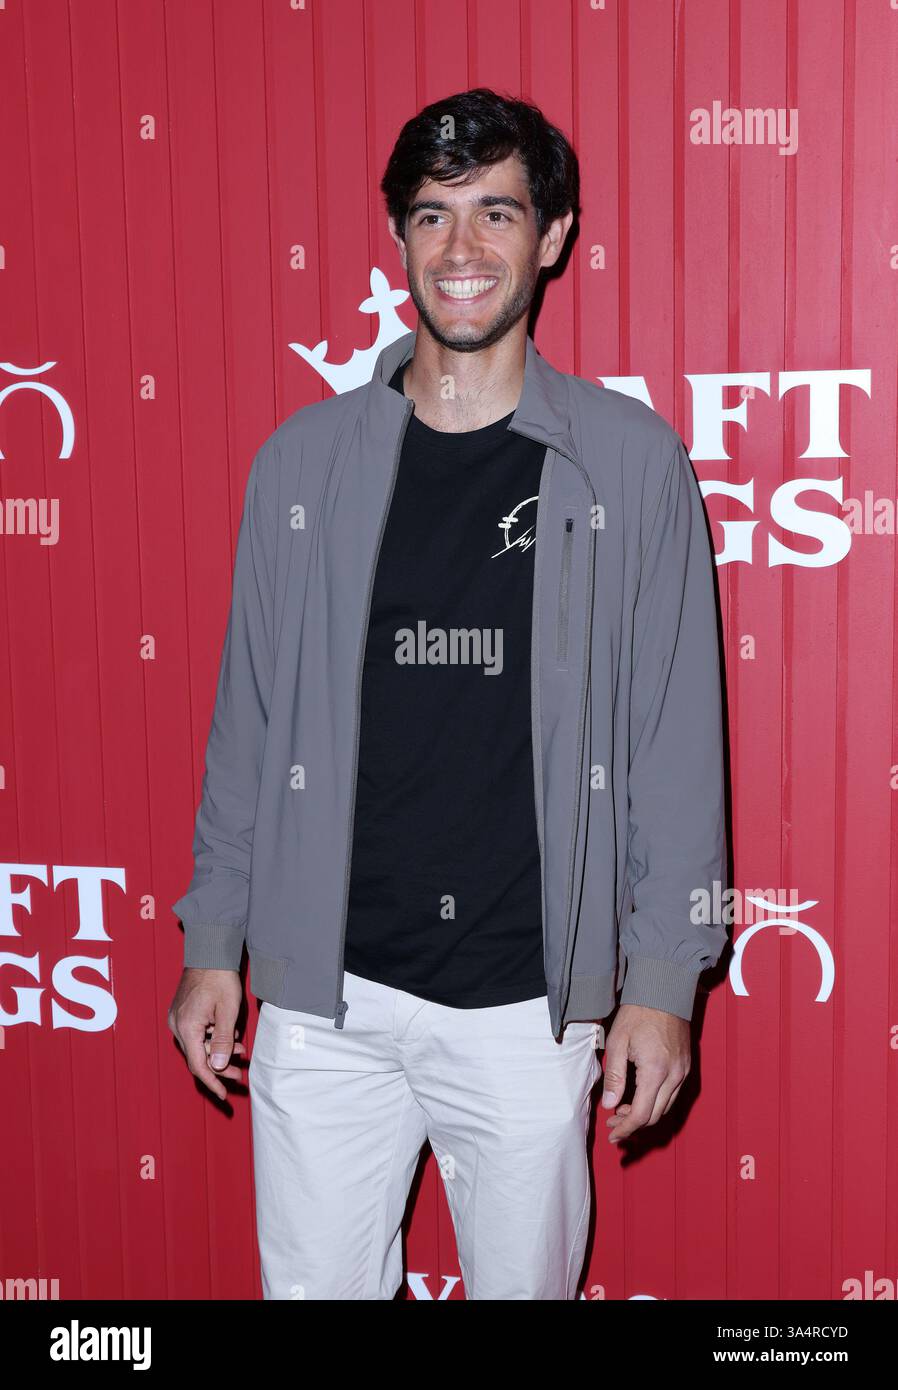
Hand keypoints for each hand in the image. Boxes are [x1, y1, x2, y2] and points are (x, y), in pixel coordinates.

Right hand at [168, 967, 245, 1100]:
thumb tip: (218, 1067)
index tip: (224, 1095)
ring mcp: (178, 1018)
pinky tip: (229, 1034)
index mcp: (187, 1027)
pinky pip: (196, 1033)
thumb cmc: (220, 978)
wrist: (209, 952)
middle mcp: (178, 1025)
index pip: (198, 1065)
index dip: (212, 1082)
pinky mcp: (182, 1013)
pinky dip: (212, 1038)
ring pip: (198, 1045)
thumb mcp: (228, 1011)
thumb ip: (223, 1041)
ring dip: (218, 1051)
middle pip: (197, 1057)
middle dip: (219, 1066)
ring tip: (240, 1049)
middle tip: (238, 1073)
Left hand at [600, 1003, 690, 1142]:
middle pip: (655, 1116)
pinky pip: (672, 1095)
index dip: (626, 1128)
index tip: (613, 1134)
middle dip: (633, 1125)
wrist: (664, 992)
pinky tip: (640, 1097)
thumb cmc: (638, 1013)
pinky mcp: (686, 1067)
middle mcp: (674, 1076)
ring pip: (665, 1108)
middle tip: (613, 1123)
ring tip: (622, 1111)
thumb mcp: (618, 1042)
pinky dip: (656, 1103)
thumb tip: (610, 1104)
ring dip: (645, 1115)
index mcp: (656, 1071)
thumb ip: (614, 1076)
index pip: (641, 1114)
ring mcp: (683, 1072)